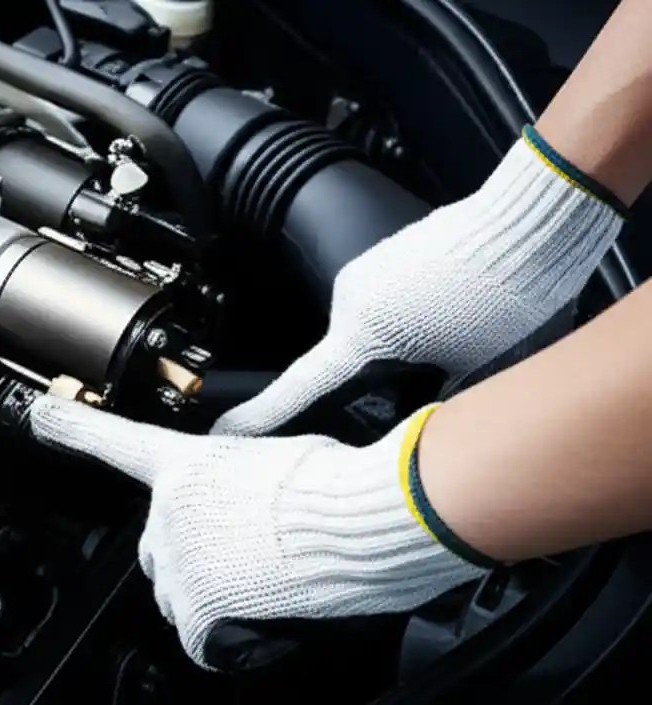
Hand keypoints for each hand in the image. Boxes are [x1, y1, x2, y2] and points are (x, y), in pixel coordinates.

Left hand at [30, 395, 485, 666]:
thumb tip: (246, 491)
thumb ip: (239, 473)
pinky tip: (265, 615)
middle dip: (192, 554)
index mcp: (189, 461)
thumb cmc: (339, 482)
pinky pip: (199, 638)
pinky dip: (230, 638)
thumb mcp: (280, 452)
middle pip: (157, 545)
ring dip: (212, 596)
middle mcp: (171, 510)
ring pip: (178, 593)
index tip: (41, 415)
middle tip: (246, 554)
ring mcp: (180, 561)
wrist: (363, 518)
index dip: (71, 427)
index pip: (113, 440)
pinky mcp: (199, 609)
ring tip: (266, 581)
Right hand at [215, 129, 622, 435]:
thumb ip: (436, 403)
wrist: (529, 221)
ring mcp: (368, 270)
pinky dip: (413, 318)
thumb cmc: (509, 294)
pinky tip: (458, 315)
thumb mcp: (475, 371)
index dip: (263, 415)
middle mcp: (352, 297)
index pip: (301, 386)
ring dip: (404, 345)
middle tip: (432, 384)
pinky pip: (387, 301)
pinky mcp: (389, 254)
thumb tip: (426, 424)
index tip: (229, 429)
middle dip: (382, 378)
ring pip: (373, 330)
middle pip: (349, 358)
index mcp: (363, 332)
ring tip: (460, 339)